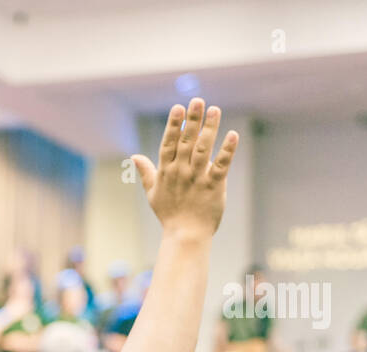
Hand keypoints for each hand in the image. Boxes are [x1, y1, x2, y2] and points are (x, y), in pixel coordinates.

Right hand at [130, 99, 237, 239]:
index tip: (178, 107)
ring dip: (210, 129)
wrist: (185, 235)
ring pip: (204, 149)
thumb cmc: (169, 214)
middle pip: (187, 142)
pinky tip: (233, 135)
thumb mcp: (153, 193)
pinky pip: (221, 166)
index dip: (173, 125)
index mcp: (166, 172)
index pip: (169, 144)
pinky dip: (227, 150)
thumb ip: (146, 171)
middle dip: (192, 120)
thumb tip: (134, 156)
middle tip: (198, 101)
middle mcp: (181, 172)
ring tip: (214, 110)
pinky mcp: (214, 186)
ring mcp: (197, 179)